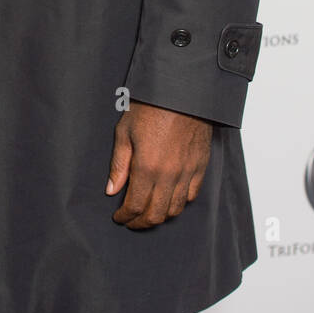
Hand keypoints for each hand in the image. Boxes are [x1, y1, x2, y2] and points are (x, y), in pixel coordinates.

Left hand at [106, 101, 211, 228]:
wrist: (181, 90)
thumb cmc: (150, 106)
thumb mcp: (125, 132)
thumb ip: (119, 165)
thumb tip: (112, 190)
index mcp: (147, 167)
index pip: (135, 206)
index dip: (125, 217)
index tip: (118, 217)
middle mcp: (169, 175)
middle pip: (156, 214)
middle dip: (141, 222)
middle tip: (131, 220)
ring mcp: (187, 172)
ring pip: (175, 209)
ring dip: (160, 215)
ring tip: (149, 212)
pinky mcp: (201, 166)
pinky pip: (191, 195)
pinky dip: (179, 203)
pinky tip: (169, 199)